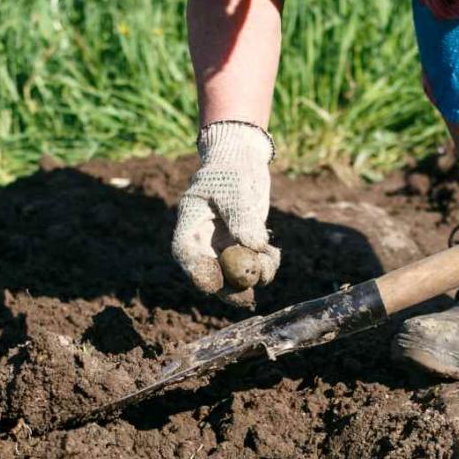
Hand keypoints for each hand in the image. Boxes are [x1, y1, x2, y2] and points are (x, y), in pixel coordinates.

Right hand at [171, 121, 281, 304]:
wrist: (243, 159)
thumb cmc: (230, 168)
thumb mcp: (233, 187)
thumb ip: (241, 216)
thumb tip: (253, 246)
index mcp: (190, 225)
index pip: (185, 253)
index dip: (197, 272)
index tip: (213, 284)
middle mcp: (205, 241)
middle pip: (210, 273)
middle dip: (228, 289)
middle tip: (247, 299)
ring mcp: (225, 246)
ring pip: (235, 274)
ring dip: (254, 277)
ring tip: (270, 263)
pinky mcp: (245, 245)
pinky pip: (253, 265)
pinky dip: (265, 265)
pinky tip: (274, 256)